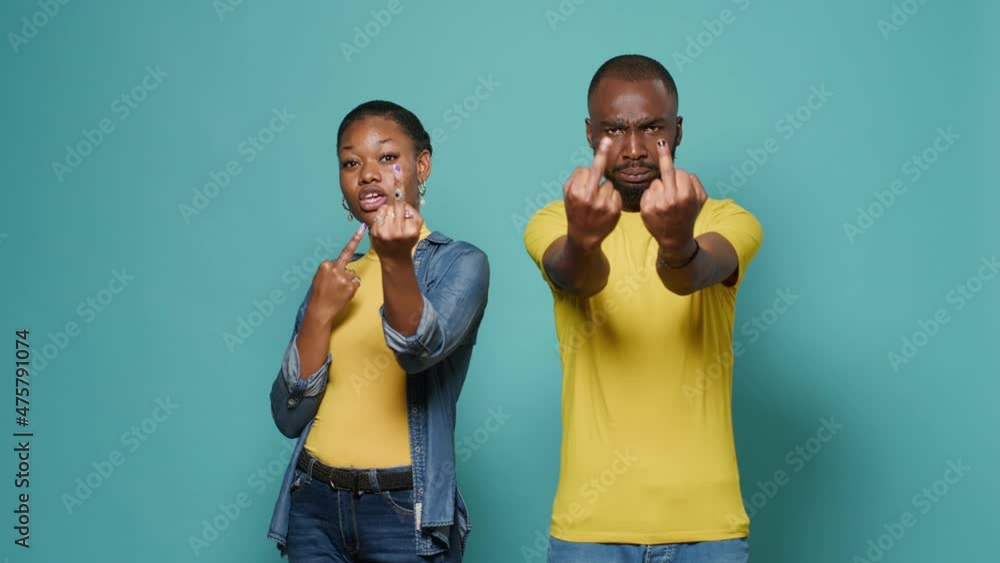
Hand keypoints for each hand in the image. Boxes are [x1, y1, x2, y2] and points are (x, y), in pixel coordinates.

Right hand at [305, 223, 366, 325]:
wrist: (320, 309)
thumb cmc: (319, 294)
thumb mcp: (320, 277)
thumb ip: (330, 269)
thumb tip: (342, 267)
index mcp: (326, 265)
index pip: (340, 255)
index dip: (353, 241)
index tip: (362, 229)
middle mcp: (335, 269)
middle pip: (347, 262)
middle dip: (353, 250)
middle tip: (362, 231)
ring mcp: (344, 278)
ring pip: (353, 274)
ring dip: (348, 281)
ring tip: (338, 290)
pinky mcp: (351, 286)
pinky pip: (356, 282)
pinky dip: (352, 287)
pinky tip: (343, 293)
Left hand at [370, 166, 422, 260]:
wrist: (395, 258)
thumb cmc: (406, 239)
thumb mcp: (414, 227)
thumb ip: (411, 213)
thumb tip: (404, 198)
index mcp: (413, 228)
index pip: (405, 205)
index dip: (399, 184)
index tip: (395, 167)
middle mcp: (400, 231)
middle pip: (395, 205)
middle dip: (396, 208)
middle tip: (397, 216)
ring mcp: (387, 233)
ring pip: (386, 208)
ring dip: (388, 213)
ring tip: (391, 226)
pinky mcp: (376, 233)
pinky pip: (379, 214)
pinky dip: (381, 218)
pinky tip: (384, 229)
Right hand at [563, 137, 621, 251]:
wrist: (584, 236)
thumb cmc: (575, 210)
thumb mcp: (568, 195)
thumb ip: (576, 179)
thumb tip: (589, 165)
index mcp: (575, 192)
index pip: (584, 170)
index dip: (585, 173)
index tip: (595, 155)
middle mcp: (589, 197)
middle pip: (598, 169)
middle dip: (602, 154)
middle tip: (607, 140)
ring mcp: (603, 203)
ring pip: (608, 183)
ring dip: (604, 189)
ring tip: (597, 203)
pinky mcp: (615, 209)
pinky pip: (615, 193)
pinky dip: (611, 198)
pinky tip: (605, 209)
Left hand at [640, 139, 707, 257]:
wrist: (675, 239)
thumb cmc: (688, 215)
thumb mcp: (700, 200)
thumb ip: (695, 182)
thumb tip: (681, 170)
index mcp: (686, 195)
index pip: (680, 172)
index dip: (680, 176)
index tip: (677, 172)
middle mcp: (672, 198)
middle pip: (666, 170)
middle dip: (664, 155)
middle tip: (661, 142)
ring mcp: (658, 204)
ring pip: (656, 182)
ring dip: (660, 188)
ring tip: (665, 202)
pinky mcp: (646, 209)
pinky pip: (647, 192)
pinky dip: (651, 196)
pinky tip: (657, 207)